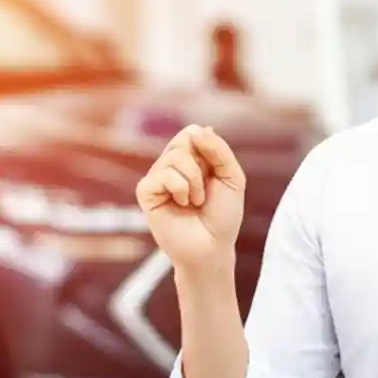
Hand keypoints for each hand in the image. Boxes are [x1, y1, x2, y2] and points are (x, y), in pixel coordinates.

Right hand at [136, 124, 246, 272]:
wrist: (213, 248)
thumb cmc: (223, 216)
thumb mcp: (232, 176)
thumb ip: (218, 150)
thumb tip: (197, 129)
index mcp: (190, 159)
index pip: (192, 132)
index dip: (207, 148)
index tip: (215, 172)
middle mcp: (170, 165)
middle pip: (184, 140)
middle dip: (202, 166)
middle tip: (204, 190)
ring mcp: (156, 178)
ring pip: (175, 157)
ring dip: (194, 181)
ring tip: (195, 201)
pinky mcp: (146, 192)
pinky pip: (164, 175)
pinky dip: (181, 189)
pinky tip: (182, 205)